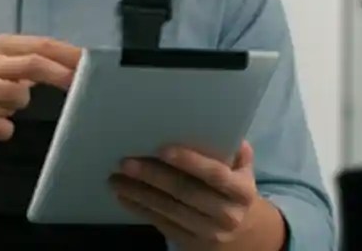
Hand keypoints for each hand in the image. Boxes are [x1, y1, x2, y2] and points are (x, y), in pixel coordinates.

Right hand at [0, 34, 81, 148]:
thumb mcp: (8, 67)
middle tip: (81, 85)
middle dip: (60, 74)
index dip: (68, 54)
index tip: (94, 64)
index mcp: (0, 46)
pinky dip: (5, 129)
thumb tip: (78, 63)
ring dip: (21, 103)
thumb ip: (37, 62)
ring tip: (7, 106)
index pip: (41, 45)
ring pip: (18, 94)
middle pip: (32, 64)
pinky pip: (1, 127)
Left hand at [112, 141, 277, 248]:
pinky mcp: (191, 244)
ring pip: (169, 210)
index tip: (162, 149)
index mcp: (241, 190)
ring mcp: (209, 233)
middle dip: (153, 176)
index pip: (214, 174)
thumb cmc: (236, 191)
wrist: (245, 235)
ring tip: (116, 179)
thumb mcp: (243, 170)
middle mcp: (227, 214)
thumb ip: (233, 149)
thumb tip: (216, 123)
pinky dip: (141, 210)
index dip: (189, 161)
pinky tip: (124, 196)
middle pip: (186, 192)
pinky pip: (162, 225)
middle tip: (126, 162)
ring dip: (139, 194)